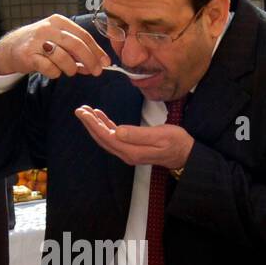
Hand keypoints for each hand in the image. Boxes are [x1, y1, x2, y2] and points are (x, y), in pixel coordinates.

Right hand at [0, 14, 110, 79]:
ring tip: (70, 71)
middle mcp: (48, 28)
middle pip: (76, 44)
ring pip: (63, 57)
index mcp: (59, 22)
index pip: (83, 35)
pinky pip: (49, 68)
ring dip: (71, 68)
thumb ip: (76, 50)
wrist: (11, 48)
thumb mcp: (58, 41)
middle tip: (96, 72)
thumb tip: (96, 64)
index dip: (96, 50)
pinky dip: (55, 73)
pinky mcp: (29, 55)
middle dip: (90, 60)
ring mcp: (37, 41)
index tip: (105, 63)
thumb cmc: (40, 44)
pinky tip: (53, 71)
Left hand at [75, 106, 193, 169]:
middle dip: (90, 124)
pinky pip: (114, 137)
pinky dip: (105, 126)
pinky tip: (101, 118)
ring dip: (95, 125)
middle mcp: (127, 153)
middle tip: (80, 110)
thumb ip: (138, 135)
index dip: (93, 124)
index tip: (83, 112)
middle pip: (102, 138)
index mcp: (132, 151)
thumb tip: (118, 131)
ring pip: (106, 138)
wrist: (186, 155)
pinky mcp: (132, 148)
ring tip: (86, 111)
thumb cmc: (176, 143)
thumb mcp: (161, 136)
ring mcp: (129, 152)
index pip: (107, 136)